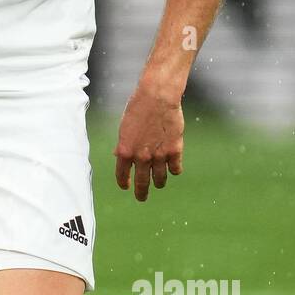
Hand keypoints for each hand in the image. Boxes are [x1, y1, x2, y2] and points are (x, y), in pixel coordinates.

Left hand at [114, 82, 183, 201]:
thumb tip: (118, 156)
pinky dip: (174, 170)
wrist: (157, 97)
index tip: (126, 187)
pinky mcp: (175, 151)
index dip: (124, 183)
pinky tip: (173, 168)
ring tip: (158, 183)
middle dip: (141, 193)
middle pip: (142, 183)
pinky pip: (175, 169)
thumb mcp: (124, 127)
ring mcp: (159, 156)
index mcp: (124, 151)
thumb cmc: (138, 108)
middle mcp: (141, 157)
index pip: (122, 175)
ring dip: (159, 182)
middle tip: (141, 198)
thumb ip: (123, 144)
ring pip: (160, 179)